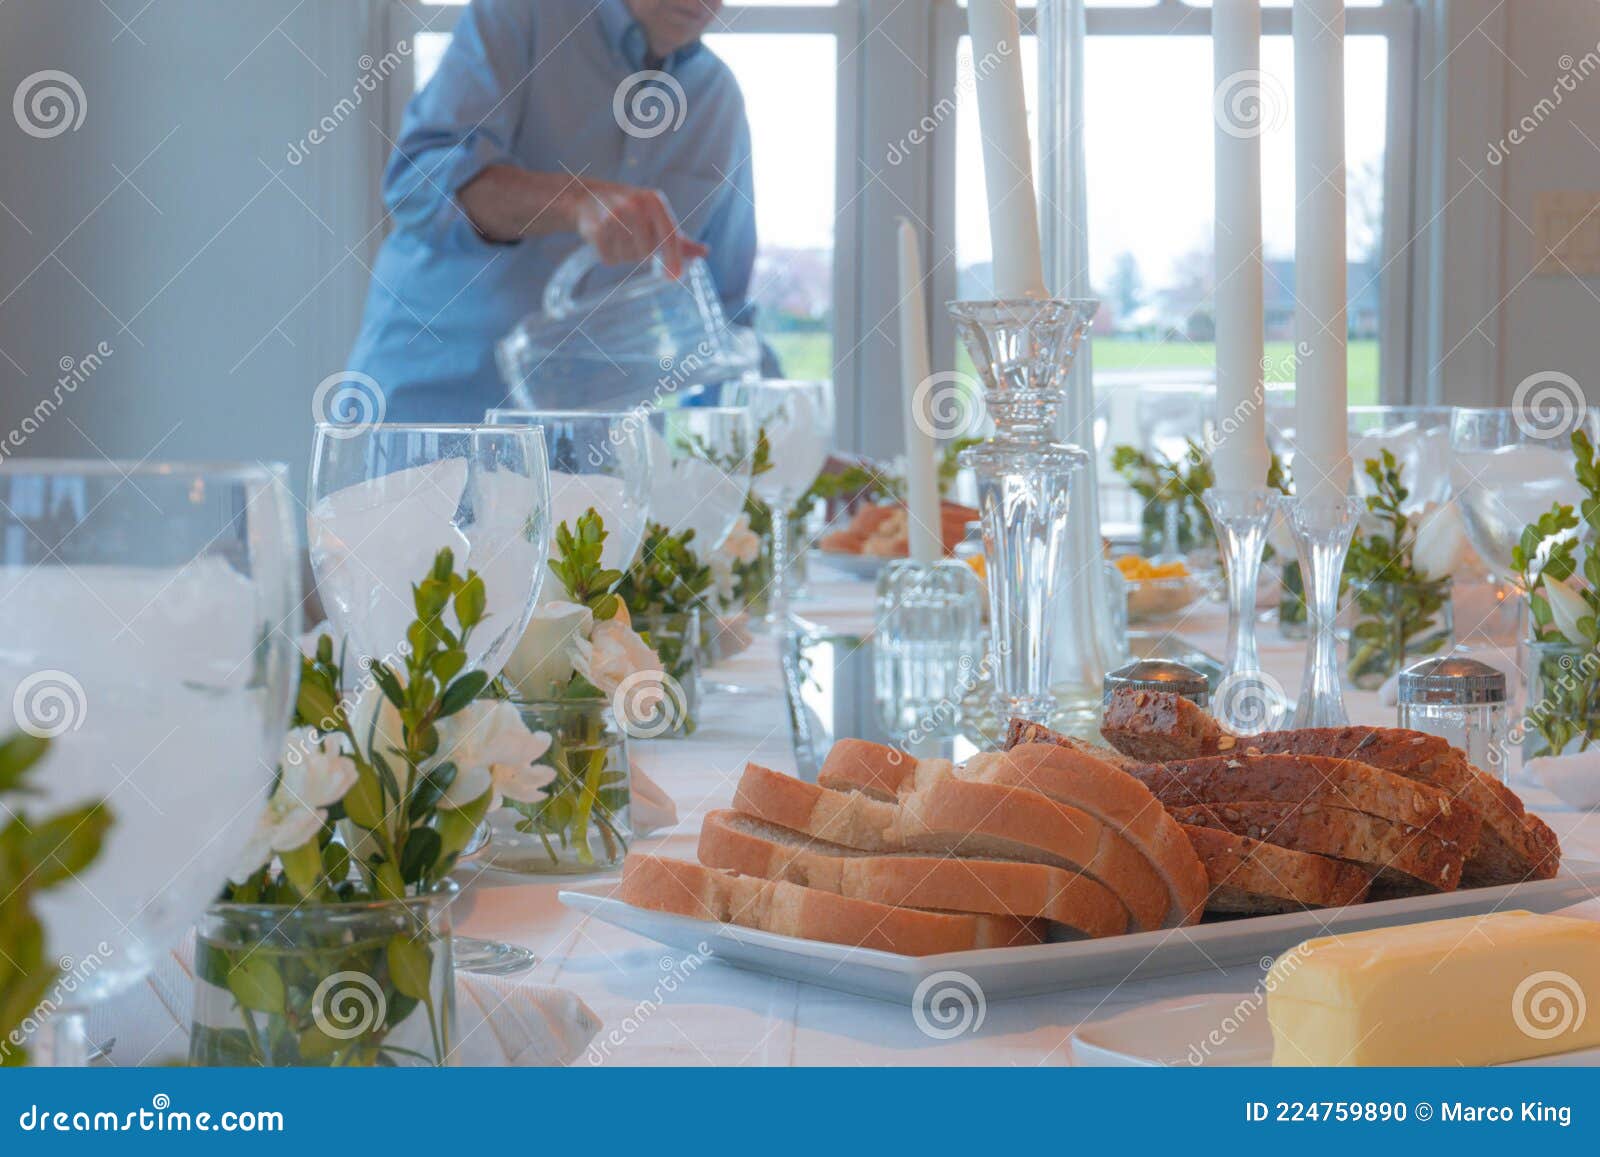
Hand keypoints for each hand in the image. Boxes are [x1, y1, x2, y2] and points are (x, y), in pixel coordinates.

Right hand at [569, 179, 707, 277]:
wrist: (587, 198)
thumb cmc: (629, 210)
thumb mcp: (656, 216)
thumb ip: (679, 238)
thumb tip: (704, 253)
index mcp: (654, 201)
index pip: (669, 235)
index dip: (673, 258)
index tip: (674, 278)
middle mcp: (635, 204)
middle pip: (648, 251)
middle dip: (641, 254)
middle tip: (632, 241)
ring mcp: (614, 214)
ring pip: (628, 257)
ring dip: (624, 255)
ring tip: (616, 237)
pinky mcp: (596, 229)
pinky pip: (610, 259)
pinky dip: (608, 256)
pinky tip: (605, 241)